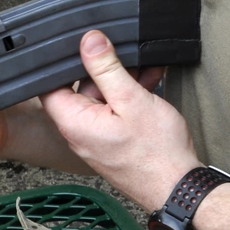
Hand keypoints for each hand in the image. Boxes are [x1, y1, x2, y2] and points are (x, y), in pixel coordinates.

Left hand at [39, 30, 199, 209]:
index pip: (50, 84)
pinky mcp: (112, 142)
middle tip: (124, 51)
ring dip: (121, 80)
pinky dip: (128, 96)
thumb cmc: (156, 152)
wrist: (179, 187)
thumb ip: (106, 68)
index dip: (62, 61)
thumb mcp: (131, 99)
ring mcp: (96, 138)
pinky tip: (149, 81)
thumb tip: (89, 41)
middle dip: (102, 67)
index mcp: (74, 122)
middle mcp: (79, 132)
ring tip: (145, 66)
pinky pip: (114, 111)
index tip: (80, 42)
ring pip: (101, 98)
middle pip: (79, 88)